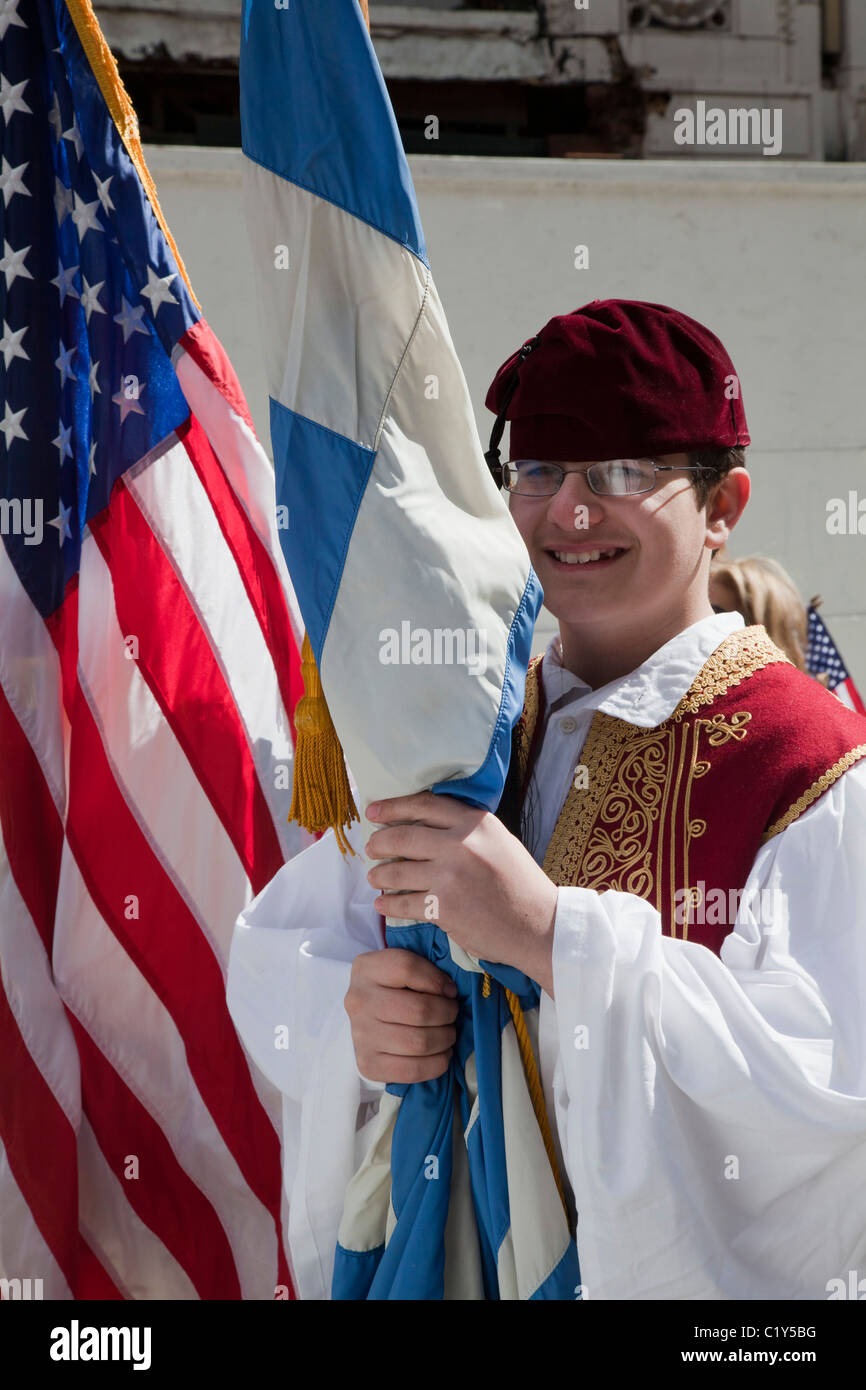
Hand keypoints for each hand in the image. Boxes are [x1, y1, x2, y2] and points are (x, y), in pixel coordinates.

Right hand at [344, 948, 458, 1083]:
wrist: (364, 1021)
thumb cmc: (391, 990)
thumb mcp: (400, 968)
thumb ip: (423, 970)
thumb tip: (450, 991)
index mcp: (366, 969)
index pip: (407, 968)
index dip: (437, 980)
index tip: (449, 990)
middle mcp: (359, 1002)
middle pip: (419, 1010)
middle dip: (447, 1013)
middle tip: (452, 1013)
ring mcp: (361, 1036)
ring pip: (419, 1042)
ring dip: (445, 1038)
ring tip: (448, 1033)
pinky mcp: (368, 1065)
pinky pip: (413, 1070)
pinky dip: (437, 1063)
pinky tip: (441, 1053)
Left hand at [365, 792, 557, 996]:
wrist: (538, 925)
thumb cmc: (520, 884)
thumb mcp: (499, 842)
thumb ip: (467, 830)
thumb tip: (425, 825)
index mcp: (475, 822)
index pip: (424, 805)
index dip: (393, 806)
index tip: (373, 811)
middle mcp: (461, 844)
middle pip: (403, 836)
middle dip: (379, 842)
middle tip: (371, 847)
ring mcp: (450, 876)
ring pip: (398, 871)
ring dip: (380, 874)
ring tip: (374, 877)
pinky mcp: (444, 907)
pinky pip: (404, 903)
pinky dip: (389, 905)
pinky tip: (383, 904)